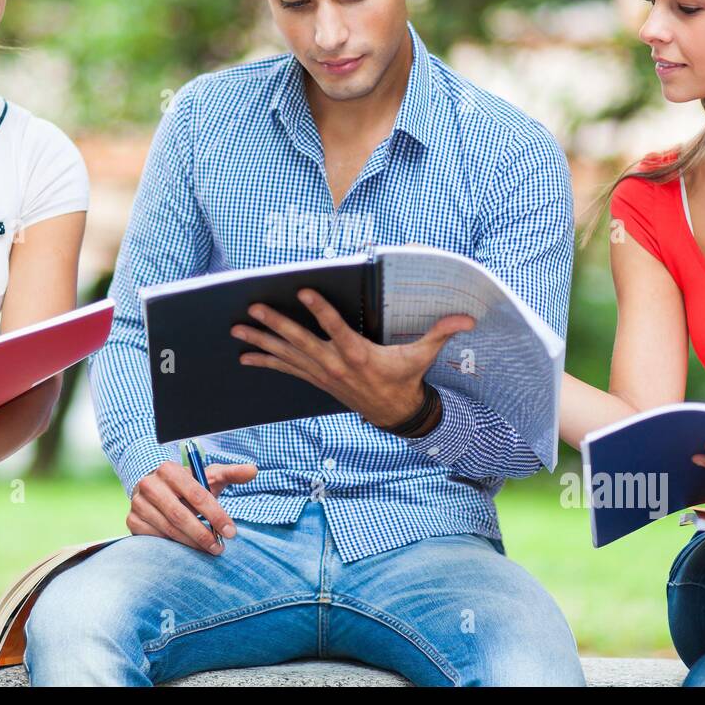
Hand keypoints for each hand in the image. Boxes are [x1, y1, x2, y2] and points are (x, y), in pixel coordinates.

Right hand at [129, 460, 257, 554]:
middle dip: (203, 534)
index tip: (231, 531)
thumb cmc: (188, 485)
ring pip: (168, 530)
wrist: (156, 489)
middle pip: (180, 515)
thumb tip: (253, 470)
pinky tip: (188, 550)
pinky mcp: (132, 521)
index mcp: (170, 470)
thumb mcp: (209, 476)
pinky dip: (174, 546)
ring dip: (191, 544)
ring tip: (209, 550)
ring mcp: (138, 504)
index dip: (216, 515)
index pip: (197, 494)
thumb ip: (231, 473)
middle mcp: (150, 485)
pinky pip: (155, 539)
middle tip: (220, 547)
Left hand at [230, 288, 473, 428]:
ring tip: (236, 329)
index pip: (335, 327)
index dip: (319, 309)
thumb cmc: (405, 378)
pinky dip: (265, 360)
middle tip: (252, 309)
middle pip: (299, 341)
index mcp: (358, 354)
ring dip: (260, 341)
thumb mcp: (422, 355)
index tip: (303, 291)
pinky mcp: (315, 379)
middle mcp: (334, 364)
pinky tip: (245, 355)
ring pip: (286, 354)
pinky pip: (285, 369)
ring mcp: (321, 373)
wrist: (394, 414)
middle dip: (274, 324)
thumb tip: (468, 318)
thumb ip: (439, 332)